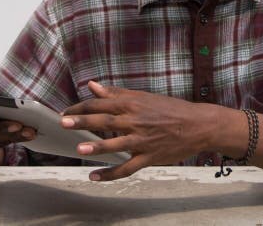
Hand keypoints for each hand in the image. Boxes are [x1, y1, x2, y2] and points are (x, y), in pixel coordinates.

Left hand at [61, 81, 217, 180]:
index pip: (102, 103)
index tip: (66, 112)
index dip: (82, 107)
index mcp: (133, 104)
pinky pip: (127, 168)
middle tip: (64, 123)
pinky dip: (110, 174)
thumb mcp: (144, 97)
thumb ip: (116, 93)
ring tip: (79, 150)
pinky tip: (95, 176)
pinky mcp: (149, 157)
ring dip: (97, 147)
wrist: (198, 125)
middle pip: (105, 120)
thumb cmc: (171, 109)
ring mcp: (142, 140)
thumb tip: (93, 85)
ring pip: (116, 144)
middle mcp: (136, 121)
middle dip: (83, 122)